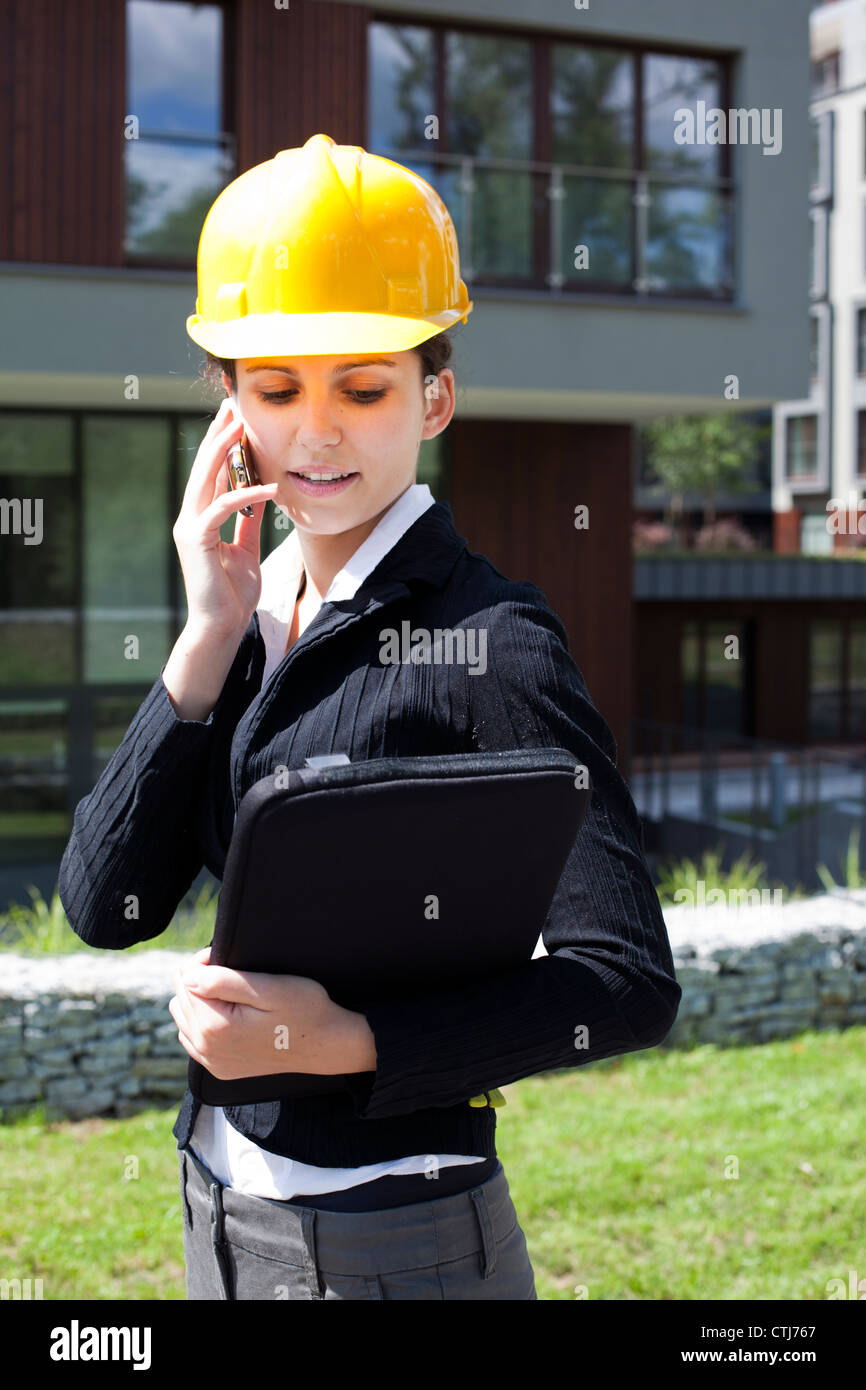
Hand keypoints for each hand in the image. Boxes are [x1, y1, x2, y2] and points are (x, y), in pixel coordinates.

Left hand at [168, 948, 376, 1078]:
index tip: (227, 956)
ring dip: (199, 999)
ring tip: (229, 990)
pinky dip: (201, 1021)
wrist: (326, 1045)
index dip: (205, 961)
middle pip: (181, 998)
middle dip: (200, 979)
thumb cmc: (304, 1010)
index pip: (187, 981)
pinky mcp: (220, 1068)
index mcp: (216, 1028)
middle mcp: (208, 1050)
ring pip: (182, 1017)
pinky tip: (225, 1012)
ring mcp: (213, 1063)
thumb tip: (189, 976)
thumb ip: (225, 982)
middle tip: (232, 970)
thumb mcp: (270, 989)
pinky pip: (192, 1039)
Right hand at [172, 397, 279, 638]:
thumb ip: (248, 522)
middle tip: (233, 407)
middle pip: (204, 467)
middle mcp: (191, 517)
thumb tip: (260, 496)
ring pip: (206, 479)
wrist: (222, 625)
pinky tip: (268, 487)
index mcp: (202, 517)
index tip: (237, 420)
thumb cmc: (233, 592)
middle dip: (219, 436)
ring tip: (241, 427)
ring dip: (224, 451)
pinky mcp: (196, 540)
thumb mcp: (246, 549)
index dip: (224, 446)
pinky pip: (222, 508)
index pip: (212, 474)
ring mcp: (190, 527)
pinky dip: (245, 495)